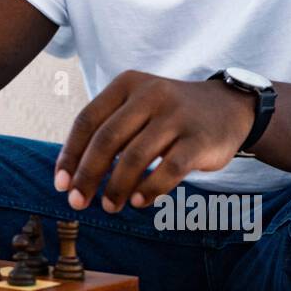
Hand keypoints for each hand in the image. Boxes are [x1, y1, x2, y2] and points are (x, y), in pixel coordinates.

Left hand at [53, 70, 254, 211]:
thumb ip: (108, 132)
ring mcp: (177, 116)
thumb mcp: (137, 108)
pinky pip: (169, 170)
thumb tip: (73, 175)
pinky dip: (150, 189)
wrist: (229, 108)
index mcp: (127, 84)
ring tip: (109, 206)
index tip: (61, 184)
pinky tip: (138, 202)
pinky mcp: (200, 139)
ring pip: (136, 157)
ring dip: (116, 187)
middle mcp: (150, 95)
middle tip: (77, 201)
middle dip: (88, 175)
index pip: (87, 120)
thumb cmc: (169, 115)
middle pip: (107, 139)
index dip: (71, 154)